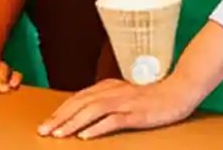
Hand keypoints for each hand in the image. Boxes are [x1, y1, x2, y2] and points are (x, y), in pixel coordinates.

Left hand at [37, 77, 199, 139]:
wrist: (179, 91)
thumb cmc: (153, 96)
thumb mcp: (125, 96)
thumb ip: (106, 100)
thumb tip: (85, 115)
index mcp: (108, 86)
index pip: (78, 98)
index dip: (60, 111)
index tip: (46, 123)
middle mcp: (113, 92)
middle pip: (80, 103)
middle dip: (60, 117)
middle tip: (43, 130)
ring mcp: (125, 102)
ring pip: (92, 110)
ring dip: (73, 122)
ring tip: (58, 134)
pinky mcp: (136, 113)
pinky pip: (113, 120)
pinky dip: (97, 127)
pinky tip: (85, 136)